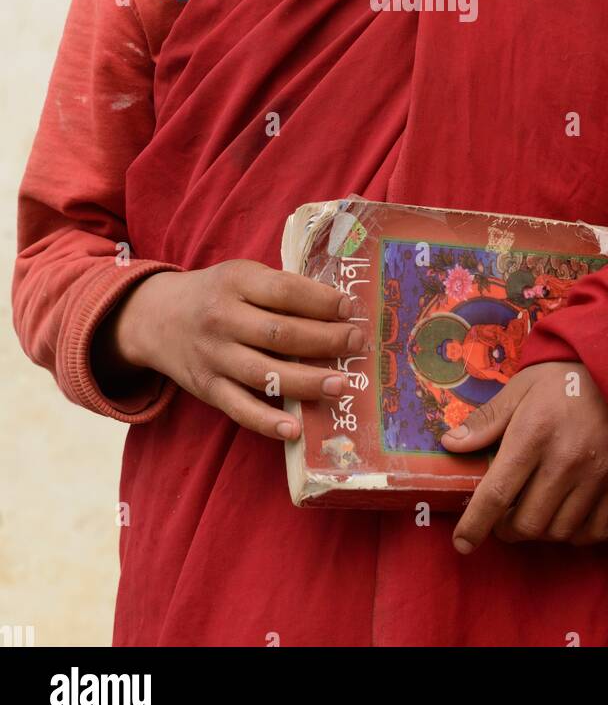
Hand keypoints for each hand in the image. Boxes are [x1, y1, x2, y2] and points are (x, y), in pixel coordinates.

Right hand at [104, 260, 364, 440]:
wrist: (154, 317)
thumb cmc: (215, 293)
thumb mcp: (241, 275)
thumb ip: (279, 288)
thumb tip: (337, 309)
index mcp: (236, 281)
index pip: (284, 292)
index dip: (320, 301)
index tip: (349, 308)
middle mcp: (223, 318)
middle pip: (280, 334)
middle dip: (325, 340)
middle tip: (357, 344)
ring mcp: (214, 356)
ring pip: (265, 374)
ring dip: (307, 382)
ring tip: (341, 385)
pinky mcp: (207, 388)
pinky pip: (240, 409)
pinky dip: (268, 422)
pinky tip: (296, 429)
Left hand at [440, 361, 607, 552]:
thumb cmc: (562, 382)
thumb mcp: (520, 389)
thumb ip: (487, 420)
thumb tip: (451, 444)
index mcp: (534, 433)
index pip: (497, 493)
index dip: (475, 524)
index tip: (462, 542)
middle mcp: (567, 459)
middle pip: (527, 522)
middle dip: (506, 528)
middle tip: (502, 517)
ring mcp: (598, 476)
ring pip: (558, 532)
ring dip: (539, 530)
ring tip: (533, 510)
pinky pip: (593, 533)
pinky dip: (574, 533)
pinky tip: (564, 513)